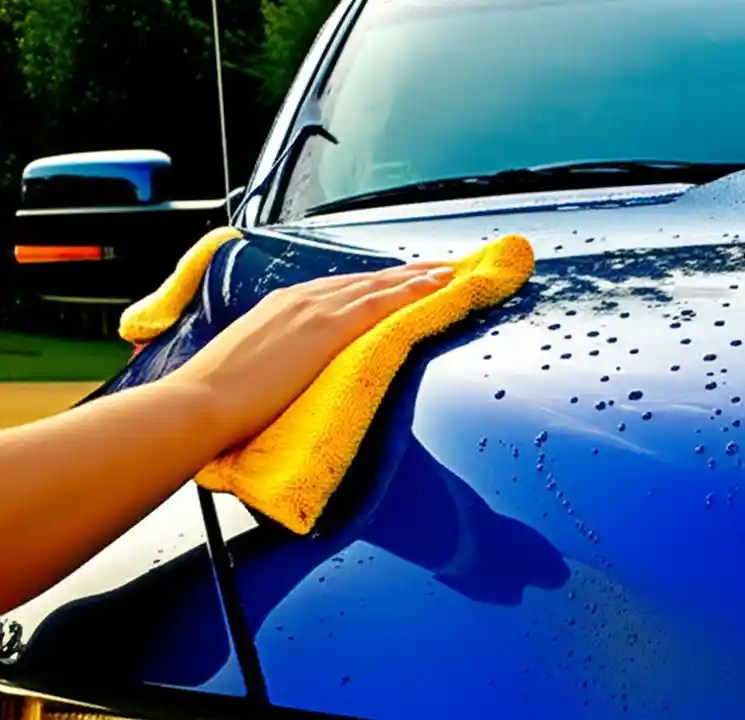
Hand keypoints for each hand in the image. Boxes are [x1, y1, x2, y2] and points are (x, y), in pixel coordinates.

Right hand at [167, 262, 453, 447]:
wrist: (201, 403)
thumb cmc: (217, 396)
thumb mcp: (250, 365)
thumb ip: (276, 358)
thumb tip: (287, 373)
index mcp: (281, 306)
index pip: (340, 289)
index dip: (374, 284)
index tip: (399, 280)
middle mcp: (300, 299)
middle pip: (365, 281)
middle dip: (403, 274)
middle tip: (437, 268)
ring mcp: (315, 310)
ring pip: (379, 286)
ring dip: (417, 278)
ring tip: (447, 273)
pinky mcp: (329, 328)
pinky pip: (382, 302)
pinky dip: (413, 291)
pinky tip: (436, 287)